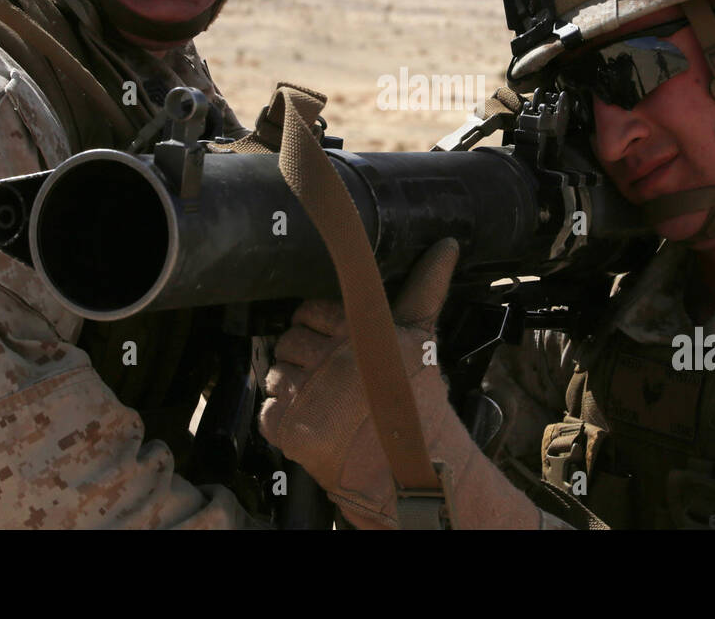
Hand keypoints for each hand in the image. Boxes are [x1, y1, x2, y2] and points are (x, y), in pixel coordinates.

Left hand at [260, 238, 555, 528]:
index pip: (309, 310)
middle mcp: (329, 356)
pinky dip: (281, 417)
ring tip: (317, 401)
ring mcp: (307, 393)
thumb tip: (448, 245)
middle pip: (288, 340)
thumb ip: (426, 287)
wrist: (410, 468)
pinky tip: (307, 422)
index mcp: (355, 329)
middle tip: (324, 374)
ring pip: (274, 374)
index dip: (315, 324)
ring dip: (289, 387)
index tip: (331, 340)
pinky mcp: (290, 427)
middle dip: (301, 356)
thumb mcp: (422, 336)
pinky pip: (266, 409)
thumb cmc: (416, 401)